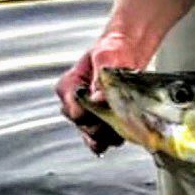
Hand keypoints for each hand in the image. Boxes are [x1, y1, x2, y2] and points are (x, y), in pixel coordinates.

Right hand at [55, 31, 142, 152]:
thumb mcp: (105, 58)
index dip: (90, 113)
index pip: (73, 111)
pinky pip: (104, 141)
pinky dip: (114, 140)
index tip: (107, 106)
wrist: (124, 56)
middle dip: (102, 126)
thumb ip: (100, 78)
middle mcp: (74, 105)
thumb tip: (98, 99)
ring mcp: (88, 116)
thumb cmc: (112, 53)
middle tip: (119, 118)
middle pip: (83, 127)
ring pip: (94, 139)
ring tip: (124, 127)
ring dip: (110, 136)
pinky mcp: (102, 124)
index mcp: (69, 87)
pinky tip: (125, 133)